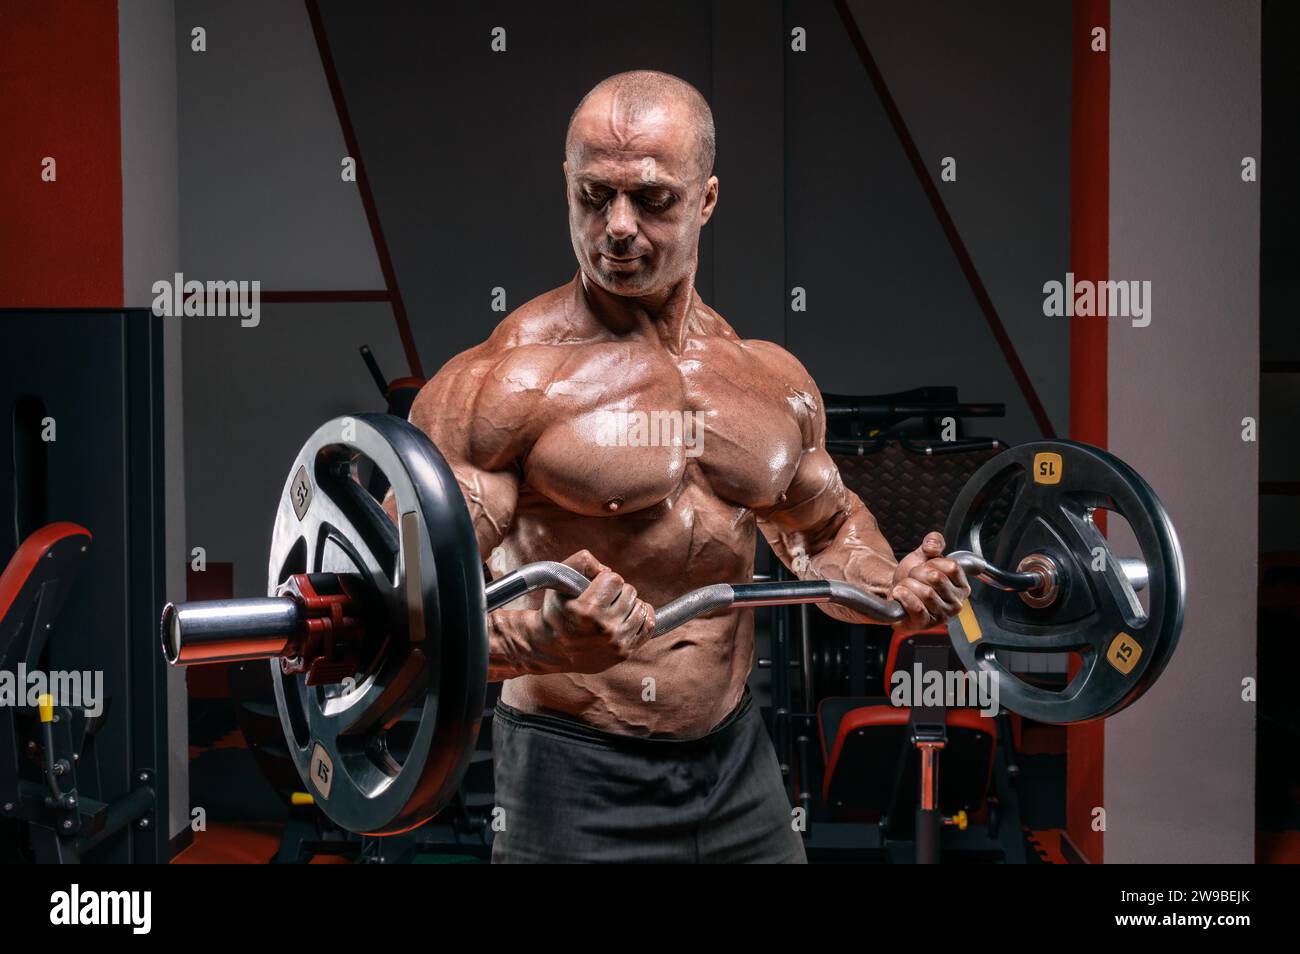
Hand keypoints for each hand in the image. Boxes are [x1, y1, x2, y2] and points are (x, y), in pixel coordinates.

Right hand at [539, 550, 655, 673]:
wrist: (550, 649)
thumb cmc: (555, 611)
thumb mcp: (558, 581)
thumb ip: (581, 562)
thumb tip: (607, 569)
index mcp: (586, 610)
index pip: (615, 579)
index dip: (604, 579)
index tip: (595, 587)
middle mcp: (603, 628)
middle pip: (629, 592)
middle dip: (616, 592)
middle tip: (602, 600)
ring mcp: (616, 643)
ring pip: (640, 608)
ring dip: (628, 604)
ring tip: (612, 609)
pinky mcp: (624, 652)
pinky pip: (648, 626)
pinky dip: (642, 616)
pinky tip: (629, 615)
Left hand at [889, 532, 970, 631]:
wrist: (895, 592)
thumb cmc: (913, 577)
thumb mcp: (924, 554)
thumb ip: (933, 541)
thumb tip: (932, 546)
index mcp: (961, 585)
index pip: (951, 567)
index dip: (933, 563)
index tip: (926, 567)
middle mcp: (956, 603)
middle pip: (936, 578)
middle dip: (918, 573)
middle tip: (913, 578)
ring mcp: (942, 616)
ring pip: (925, 592)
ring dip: (908, 585)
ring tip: (906, 587)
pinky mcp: (926, 624)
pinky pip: (917, 607)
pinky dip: (904, 596)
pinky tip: (900, 594)